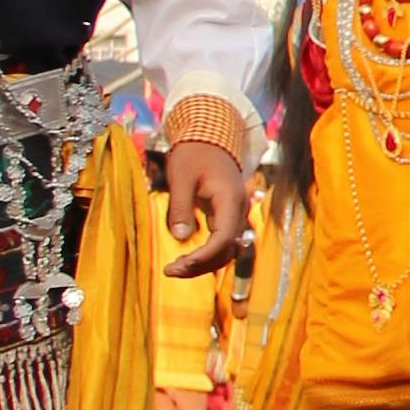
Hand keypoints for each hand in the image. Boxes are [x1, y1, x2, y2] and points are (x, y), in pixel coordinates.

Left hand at [163, 139, 252, 275]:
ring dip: (204, 263)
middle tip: (170, 271)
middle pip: (227, 250)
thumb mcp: (181, 177)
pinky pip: (221, 242)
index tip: (181, 264)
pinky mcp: (226, 217)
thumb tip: (181, 237)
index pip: (224, 238)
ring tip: (176, 268)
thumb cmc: (194, 154)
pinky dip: (206, 254)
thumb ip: (181, 207)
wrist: (209, 138)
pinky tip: (187, 258)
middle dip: (201, 265)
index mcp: (230, 201)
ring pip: (225, 250)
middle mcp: (238, 211)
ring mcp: (234, 215)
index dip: (204, 256)